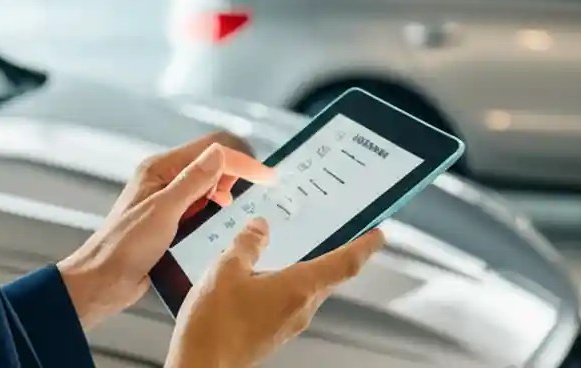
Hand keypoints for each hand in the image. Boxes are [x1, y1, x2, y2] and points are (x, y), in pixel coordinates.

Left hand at [57, 132, 274, 329]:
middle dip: (235, 174)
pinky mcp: (171, 219)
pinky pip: (201, 206)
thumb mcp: (163, 212)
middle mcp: (165, 179)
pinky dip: (215, 208)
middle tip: (253, 194)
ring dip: (225, 192)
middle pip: (211, 163)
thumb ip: (192, 182)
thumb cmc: (124, 246)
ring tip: (232, 209)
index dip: (241, 160)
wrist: (103, 280)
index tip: (267, 176)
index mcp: (160, 169)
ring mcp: (168, 199)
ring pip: (208, 184)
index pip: (210, 149)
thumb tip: (220, 153)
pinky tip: (220, 220)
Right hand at [167, 220, 384, 367]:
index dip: (364, 246)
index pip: (344, 264)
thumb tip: (260, 227)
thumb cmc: (215, 323)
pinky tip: (261, 279)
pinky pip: (288, 302)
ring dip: (304, 270)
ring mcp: (289, 324)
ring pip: (306, 290)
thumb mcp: (226, 270)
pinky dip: (284, 285)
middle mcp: (301, 308)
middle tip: (337, 234)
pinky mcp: (274, 333)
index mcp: (298, 288)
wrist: (202, 364)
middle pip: (328, 277)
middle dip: (333, 255)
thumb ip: (247, 245)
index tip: (378, 234)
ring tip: (288, 250)